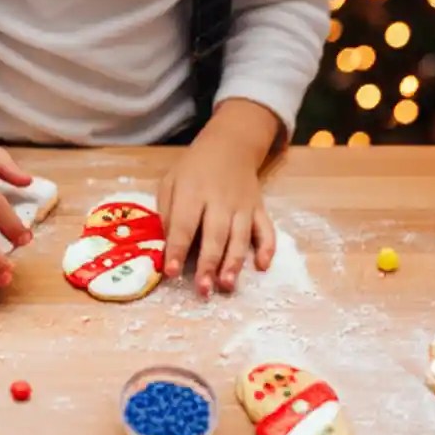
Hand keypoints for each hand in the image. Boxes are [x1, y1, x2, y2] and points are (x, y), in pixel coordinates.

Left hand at [160, 99, 278, 296]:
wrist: (230, 145)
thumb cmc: (193, 170)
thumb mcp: (171, 183)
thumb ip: (167, 213)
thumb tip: (166, 245)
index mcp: (193, 192)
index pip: (184, 225)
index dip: (177, 249)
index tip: (171, 272)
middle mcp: (220, 200)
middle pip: (215, 235)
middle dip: (208, 264)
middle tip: (203, 289)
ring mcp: (243, 205)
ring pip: (240, 237)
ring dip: (234, 262)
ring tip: (227, 285)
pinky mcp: (260, 208)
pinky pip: (266, 229)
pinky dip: (268, 247)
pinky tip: (262, 266)